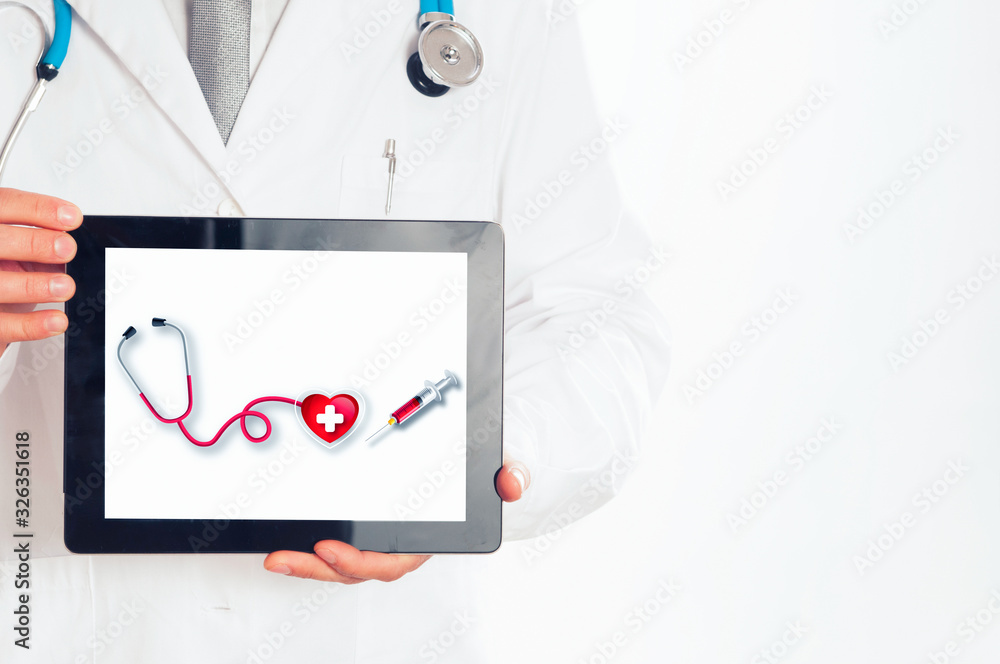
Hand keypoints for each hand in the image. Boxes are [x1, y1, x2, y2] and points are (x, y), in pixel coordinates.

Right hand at [0, 189, 81, 356]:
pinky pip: (2, 324)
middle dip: (34, 244)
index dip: (37, 209)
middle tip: (67, 248)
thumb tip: (73, 242)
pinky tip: (56, 320)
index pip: (5, 205)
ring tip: (65, 286)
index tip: (71, 217)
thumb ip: (43, 240)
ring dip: (34, 286)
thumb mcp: (24, 247)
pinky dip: (31, 325)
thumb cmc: (8, 267)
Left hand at [263, 462, 529, 581]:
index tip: (332, 549)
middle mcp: (403, 546)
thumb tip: (512, 482)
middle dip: (319, 568)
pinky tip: (285, 541)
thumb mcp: (504, 468)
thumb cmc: (484, 476)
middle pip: (356, 568)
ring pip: (340, 562)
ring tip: (276, 557)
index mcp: (429, 540)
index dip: (361, 562)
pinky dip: (310, 548)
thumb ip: (512, 474)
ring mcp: (382, 539)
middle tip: (288, 556)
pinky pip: (335, 545)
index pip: (393, 561)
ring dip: (307, 564)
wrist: (480, 470)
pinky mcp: (366, 528)